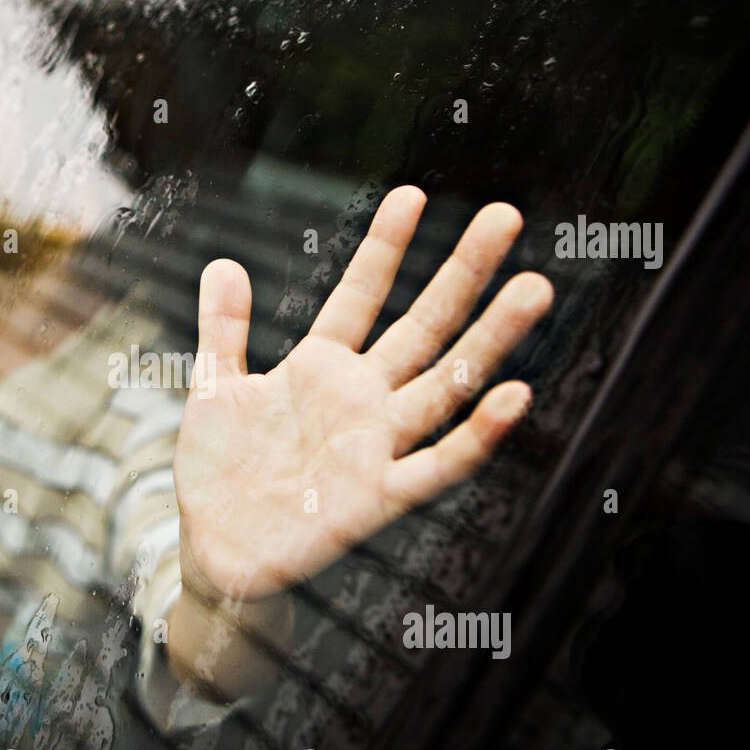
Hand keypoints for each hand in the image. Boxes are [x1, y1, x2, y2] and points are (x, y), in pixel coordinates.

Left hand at [174, 186, 552, 605]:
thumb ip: (224, 330)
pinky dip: (476, 435)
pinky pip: (437, 464)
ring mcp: (373, 447)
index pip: (360, 297)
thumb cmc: (219, 475)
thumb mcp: (216, 390)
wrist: (216, 555)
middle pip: (421, 327)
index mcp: (318, 370)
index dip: (384, 249)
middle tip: (505, 216)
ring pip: (444, 384)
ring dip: (488, 340)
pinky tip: (513, 396)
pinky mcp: (378, 498)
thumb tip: (224, 262)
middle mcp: (358, 401)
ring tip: (533, 287)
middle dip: (461, 273)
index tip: (413, 194)